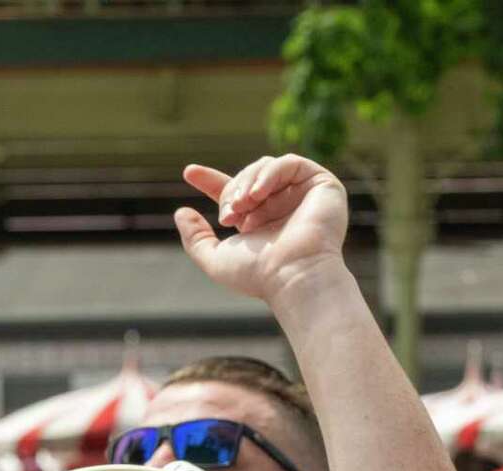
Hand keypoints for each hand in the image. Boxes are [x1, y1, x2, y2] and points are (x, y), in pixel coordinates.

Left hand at [175, 155, 349, 306]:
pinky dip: (270, 174)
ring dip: (247, 183)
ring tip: (242, 206)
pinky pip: (289, 163)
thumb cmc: (258, 275)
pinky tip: (259, 195)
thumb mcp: (215, 259)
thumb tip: (181, 212)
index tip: (189, 172)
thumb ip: (195, 238)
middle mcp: (281, 207)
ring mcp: (302, 195)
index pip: (234, 192)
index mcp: (259, 222)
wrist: (293, 276)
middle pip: (246, 178)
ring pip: (266, 168)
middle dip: (231, 191)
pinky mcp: (321, 185)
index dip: (210, 181)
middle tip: (228, 215)